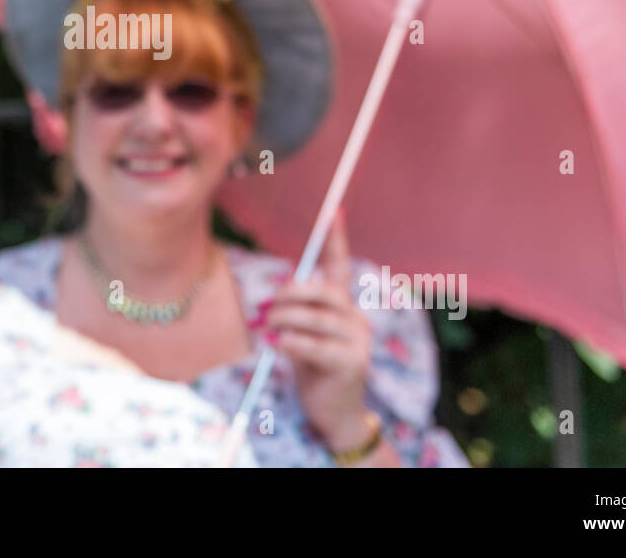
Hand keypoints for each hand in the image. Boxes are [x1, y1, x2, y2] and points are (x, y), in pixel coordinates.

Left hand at [263, 207, 375, 452]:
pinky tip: (278, 344)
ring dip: (285, 320)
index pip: (340, 267)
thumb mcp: (302, 337)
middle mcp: (355, 320)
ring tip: (268, 328)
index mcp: (343, 309)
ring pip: (317, 319)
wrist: (333, 414)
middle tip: (269, 306)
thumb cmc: (313, 371)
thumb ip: (295, 316)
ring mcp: (357, 342)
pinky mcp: (351, 364)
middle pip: (323, 292)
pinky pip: (316, 346)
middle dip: (291, 294)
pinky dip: (292, 342)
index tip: (333, 210)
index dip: (336, 239)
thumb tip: (275, 300)